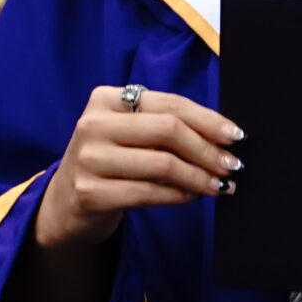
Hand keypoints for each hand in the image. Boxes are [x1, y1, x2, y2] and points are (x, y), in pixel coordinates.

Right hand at [35, 86, 242, 249]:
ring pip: (162, 164)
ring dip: (199, 177)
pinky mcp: (90, 193)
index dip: (208, 120)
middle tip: (232, 166)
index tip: (236, 136)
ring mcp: (89, 159)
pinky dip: (179, 195)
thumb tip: (224, 136)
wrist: (65, 203)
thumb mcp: (128, 133)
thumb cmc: (111, 162)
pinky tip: (192, 196)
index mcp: (105, 99)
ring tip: (218, 186)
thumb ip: (164, 125)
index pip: (169, 104)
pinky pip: (149, 193)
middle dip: (207, 150)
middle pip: (168, 130)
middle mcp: (93, 124)